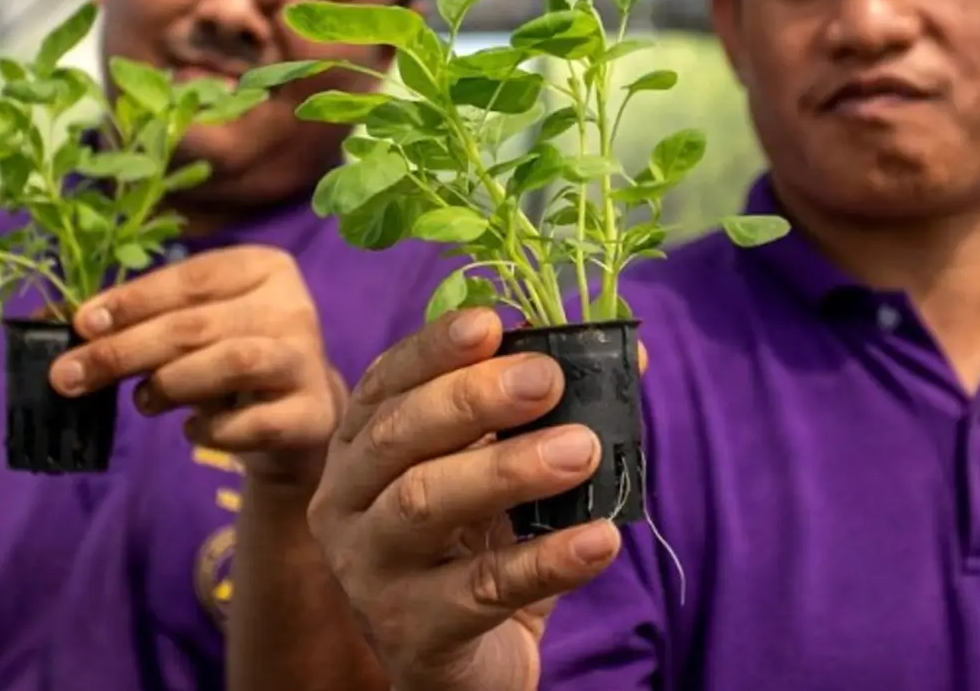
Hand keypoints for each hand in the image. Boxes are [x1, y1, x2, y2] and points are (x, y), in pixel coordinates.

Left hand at [48, 245, 342, 485]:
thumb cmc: (232, 362)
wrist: (297, 420)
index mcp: (265, 268)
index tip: (82, 324)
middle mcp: (294, 307)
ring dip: (169, 384)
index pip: (193, 277)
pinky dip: (211, 431)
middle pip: (199, 324)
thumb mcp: (196, 330)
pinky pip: (252, 423)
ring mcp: (306, 361)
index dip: (134, 299)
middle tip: (69, 376)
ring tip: (142, 402)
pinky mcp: (312, 413)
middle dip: (126, 350)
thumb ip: (149, 321)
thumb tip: (74, 327)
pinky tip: (191, 430)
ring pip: (230, 363)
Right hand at [306, 308, 632, 690]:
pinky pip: (481, 590)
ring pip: (425, 504)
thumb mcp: (502, 471)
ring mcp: (371, 570)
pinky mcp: (413, 633)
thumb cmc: (477, 549)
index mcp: (362, 447)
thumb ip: (548, 412)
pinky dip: (545, 561)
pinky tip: (600, 540)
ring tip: (584, 450)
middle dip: (474, 399)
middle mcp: (348, 502)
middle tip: (547, 379)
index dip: (435, 348)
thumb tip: (632, 353)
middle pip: (400, 436)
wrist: (463, 670)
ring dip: (508, 469)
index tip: (492, 324)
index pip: (387, 381)